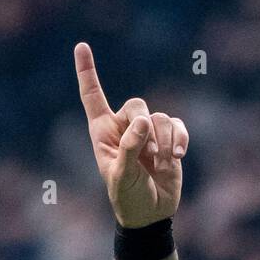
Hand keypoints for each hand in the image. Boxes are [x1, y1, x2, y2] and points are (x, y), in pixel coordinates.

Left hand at [75, 42, 187, 227]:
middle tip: (148, 156)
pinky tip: (177, 159)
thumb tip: (143, 122)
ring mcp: (147, 132)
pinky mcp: (169, 137)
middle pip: (136, 104)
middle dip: (144, 127)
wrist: (150, 213)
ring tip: (160, 164)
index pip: (92, 97)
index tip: (80, 46)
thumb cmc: (128, 198)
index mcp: (102, 134)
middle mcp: (123, 128)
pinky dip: (179, 139)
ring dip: (163, 141)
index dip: (87, 72)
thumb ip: (129, 148)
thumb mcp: (122, 177)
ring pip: (159, 117)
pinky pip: (176, 124)